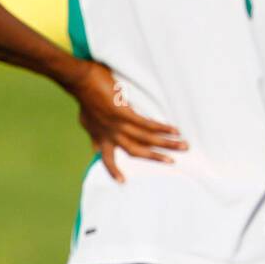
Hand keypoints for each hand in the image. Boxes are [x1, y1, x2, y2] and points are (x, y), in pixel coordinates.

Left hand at [66, 60, 185, 181]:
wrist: (81, 81)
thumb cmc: (84, 98)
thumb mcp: (86, 122)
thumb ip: (93, 135)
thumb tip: (95, 147)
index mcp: (102, 137)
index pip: (108, 159)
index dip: (114, 171)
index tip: (123, 182)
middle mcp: (111, 135)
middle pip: (136, 152)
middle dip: (156, 157)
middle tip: (173, 162)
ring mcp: (119, 125)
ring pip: (146, 139)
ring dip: (166, 143)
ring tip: (183, 145)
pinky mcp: (125, 113)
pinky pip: (147, 124)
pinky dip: (162, 128)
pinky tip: (174, 130)